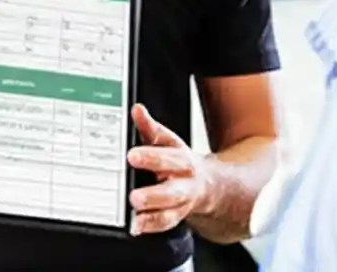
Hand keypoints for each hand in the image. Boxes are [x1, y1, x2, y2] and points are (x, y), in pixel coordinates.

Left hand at [126, 103, 210, 235]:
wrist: (204, 185)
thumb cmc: (178, 160)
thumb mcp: (166, 141)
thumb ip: (150, 128)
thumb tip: (137, 110)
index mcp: (182, 161)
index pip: (169, 158)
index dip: (151, 157)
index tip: (131, 156)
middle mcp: (184, 184)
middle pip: (172, 191)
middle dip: (153, 194)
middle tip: (134, 197)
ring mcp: (180, 203)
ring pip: (169, 211)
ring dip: (152, 214)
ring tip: (134, 211)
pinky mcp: (174, 217)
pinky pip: (163, 224)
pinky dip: (149, 226)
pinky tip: (135, 226)